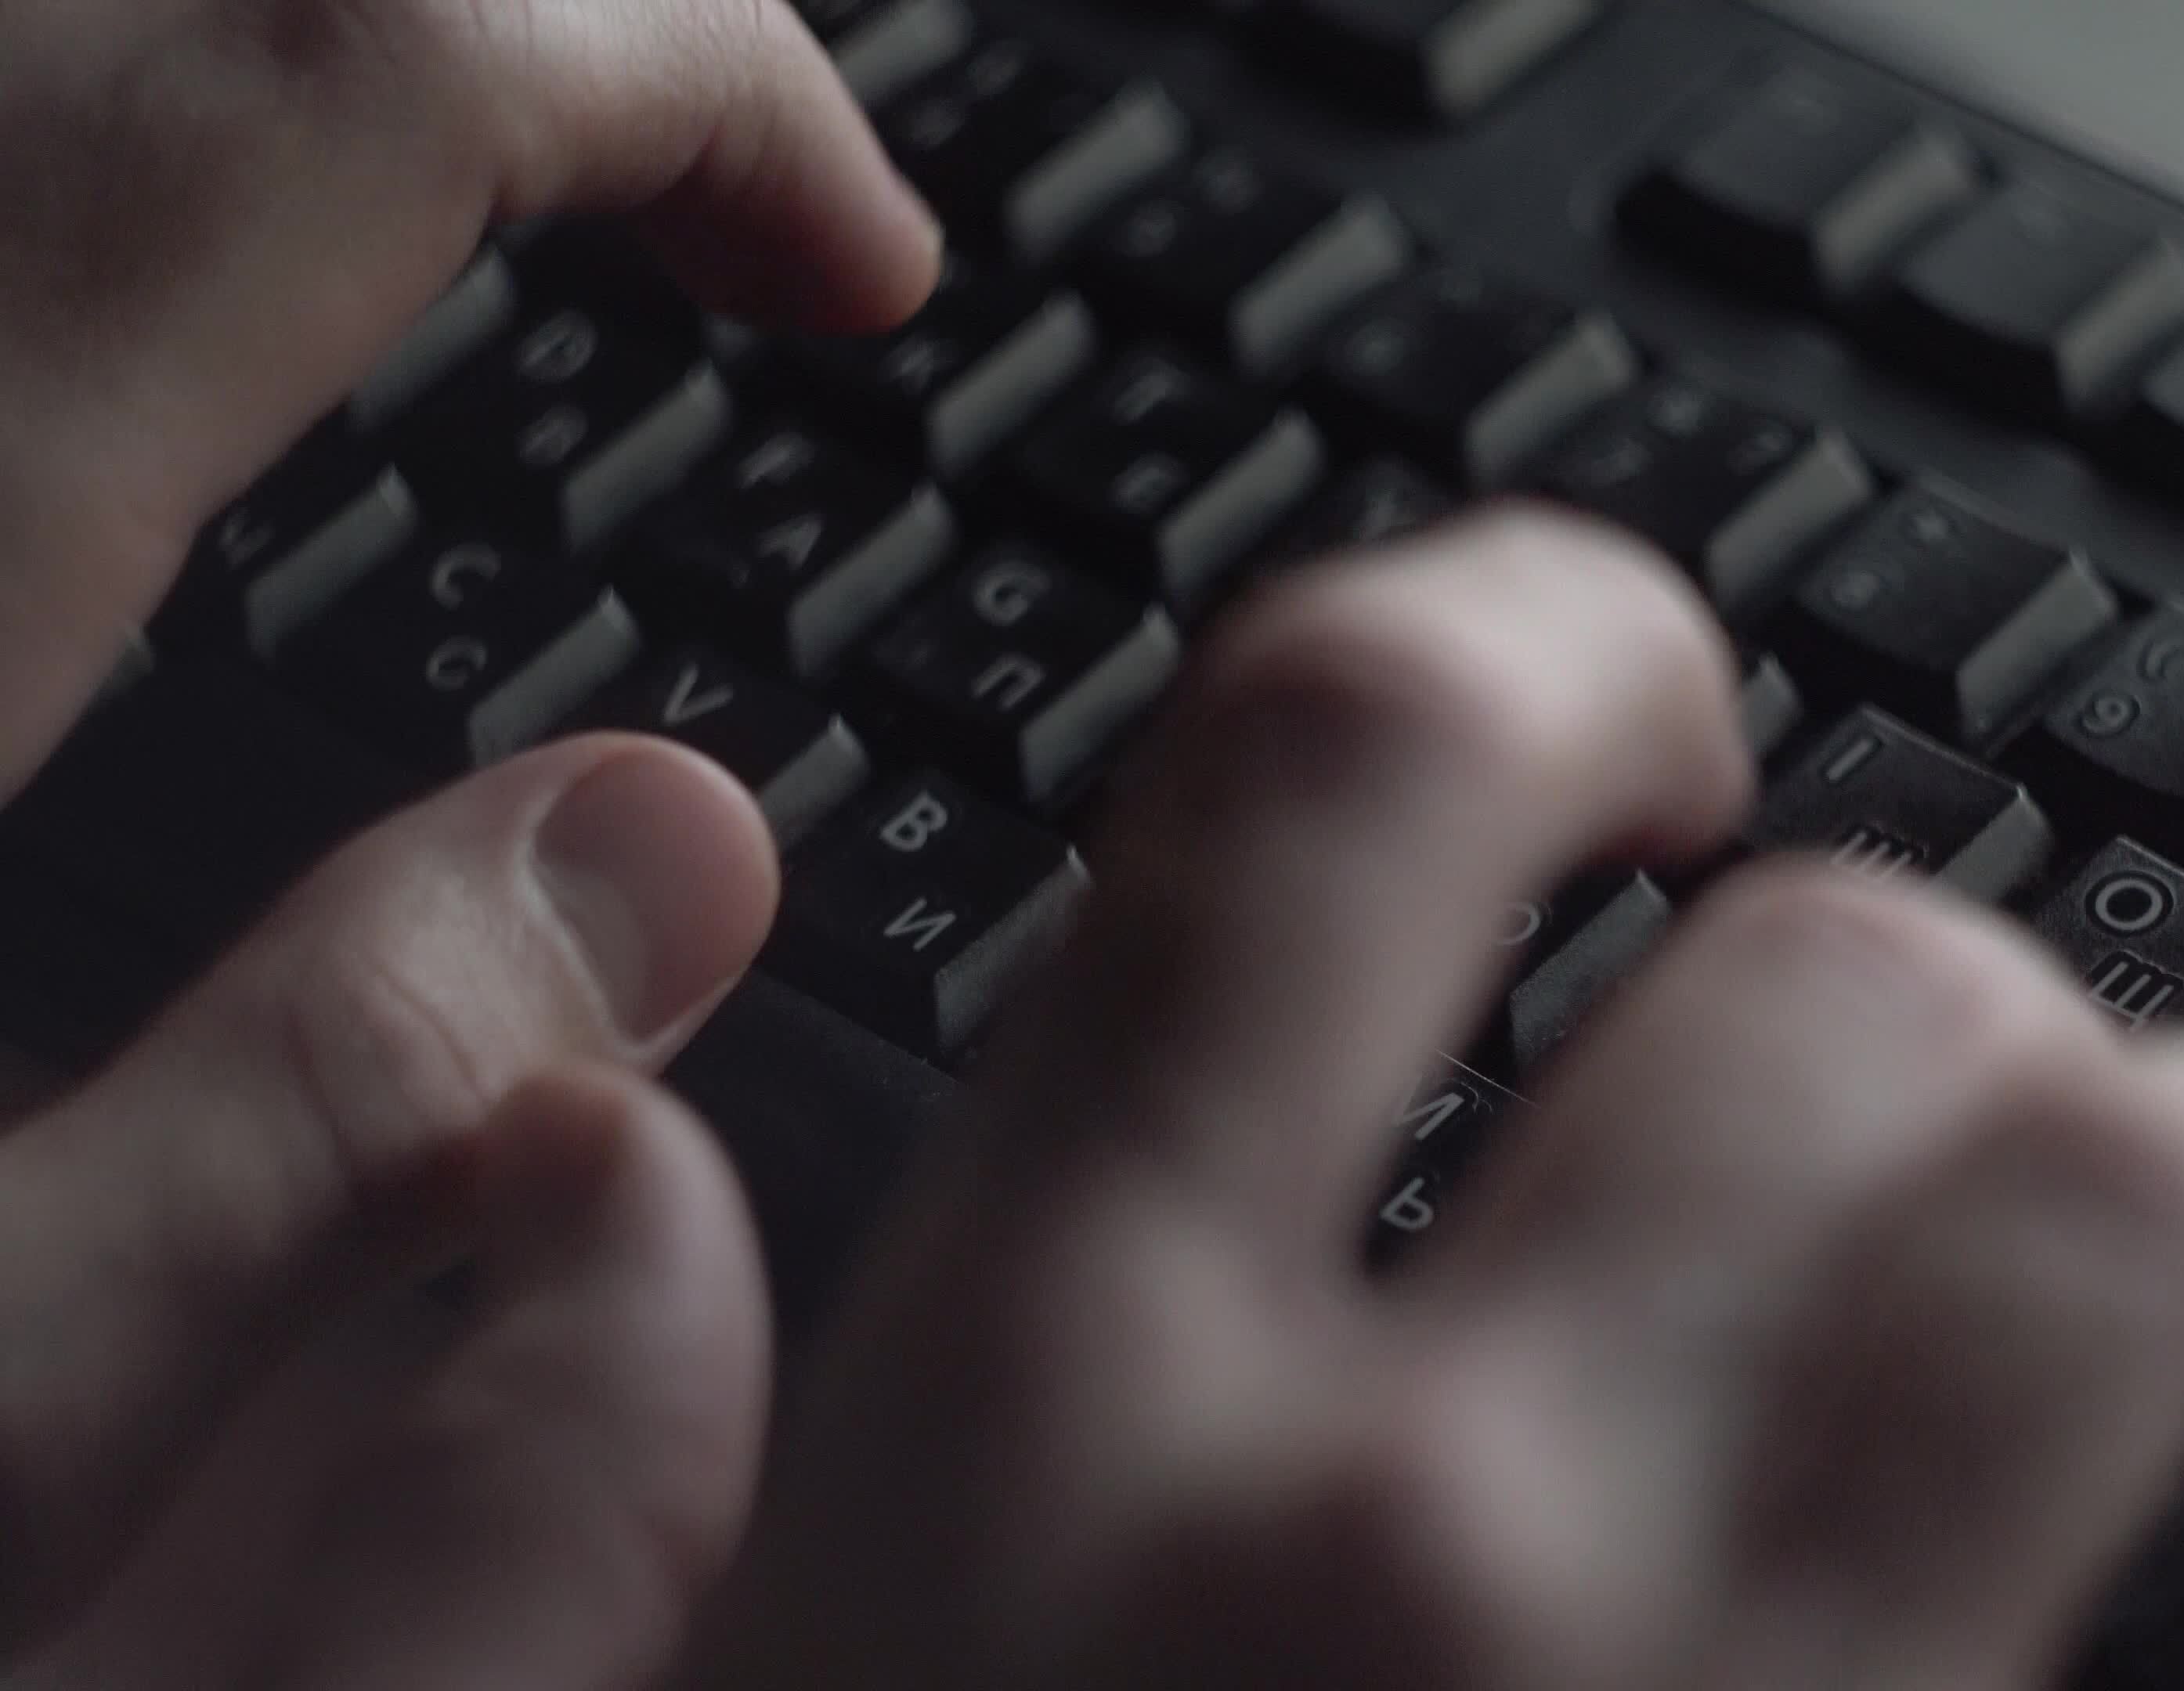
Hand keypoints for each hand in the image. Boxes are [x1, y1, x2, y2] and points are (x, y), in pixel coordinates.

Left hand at [0, 0, 929, 1680]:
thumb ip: (324, 1130)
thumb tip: (657, 877)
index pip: (381, 58)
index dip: (699, 84)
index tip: (863, 278)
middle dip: (556, 18)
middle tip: (730, 210)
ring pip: (104, 17)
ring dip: (347, 63)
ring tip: (508, 209)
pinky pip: (2, 122)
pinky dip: (164, 136)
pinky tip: (188, 338)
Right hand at [675, 509, 2183, 1690]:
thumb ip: (520, 1534)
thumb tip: (598, 1204)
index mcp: (1040, 1462)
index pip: (1324, 793)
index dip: (1545, 658)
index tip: (1660, 727)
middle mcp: (1413, 1566)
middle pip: (1844, 998)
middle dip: (1974, 1005)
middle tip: (2022, 1111)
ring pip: (2154, 1237)